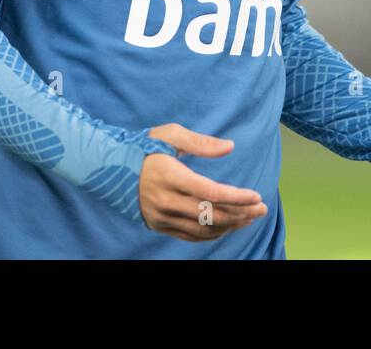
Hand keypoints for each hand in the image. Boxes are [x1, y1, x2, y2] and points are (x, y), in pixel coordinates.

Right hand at [138, 123, 268, 241]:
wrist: (108, 170)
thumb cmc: (144, 147)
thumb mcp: (169, 135)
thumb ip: (201, 142)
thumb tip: (230, 147)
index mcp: (169, 175)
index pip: (209, 192)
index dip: (236, 197)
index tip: (256, 196)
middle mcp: (165, 200)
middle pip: (210, 214)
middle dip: (240, 213)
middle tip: (262, 208)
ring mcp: (161, 216)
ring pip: (202, 229)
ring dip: (230, 225)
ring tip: (251, 218)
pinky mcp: (158, 225)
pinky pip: (190, 236)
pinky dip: (212, 234)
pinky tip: (229, 226)